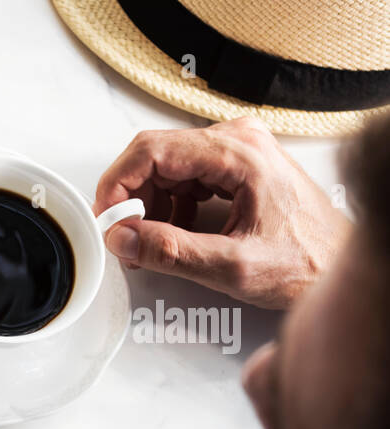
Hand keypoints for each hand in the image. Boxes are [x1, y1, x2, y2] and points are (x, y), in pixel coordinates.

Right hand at [94, 117, 349, 308]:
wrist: (339, 266)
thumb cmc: (305, 262)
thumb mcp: (231, 267)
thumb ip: (170, 252)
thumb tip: (123, 238)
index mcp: (238, 154)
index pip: (152, 151)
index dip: (118, 185)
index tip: (107, 219)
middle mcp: (237, 142)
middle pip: (155, 156)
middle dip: (130, 198)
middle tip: (123, 237)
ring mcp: (237, 152)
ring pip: (166, 167)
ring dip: (147, 205)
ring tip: (148, 243)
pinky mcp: (236, 168)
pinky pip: (184, 177)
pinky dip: (167, 205)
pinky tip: (173, 233)